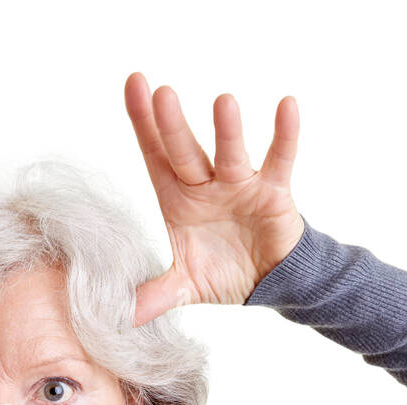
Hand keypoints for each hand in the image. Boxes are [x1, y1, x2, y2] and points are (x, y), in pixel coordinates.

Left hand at [124, 73, 304, 326]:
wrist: (269, 282)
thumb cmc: (223, 273)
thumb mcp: (184, 288)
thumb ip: (153, 297)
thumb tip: (119, 317)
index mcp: (178, 200)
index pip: (155, 156)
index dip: (143, 123)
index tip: (133, 84)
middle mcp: (206, 186)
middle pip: (185, 152)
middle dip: (172, 125)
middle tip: (161, 93)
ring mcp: (240, 185)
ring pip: (231, 153)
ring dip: (227, 131)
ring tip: (224, 101)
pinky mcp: (274, 193)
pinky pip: (280, 159)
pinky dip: (284, 135)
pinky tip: (286, 105)